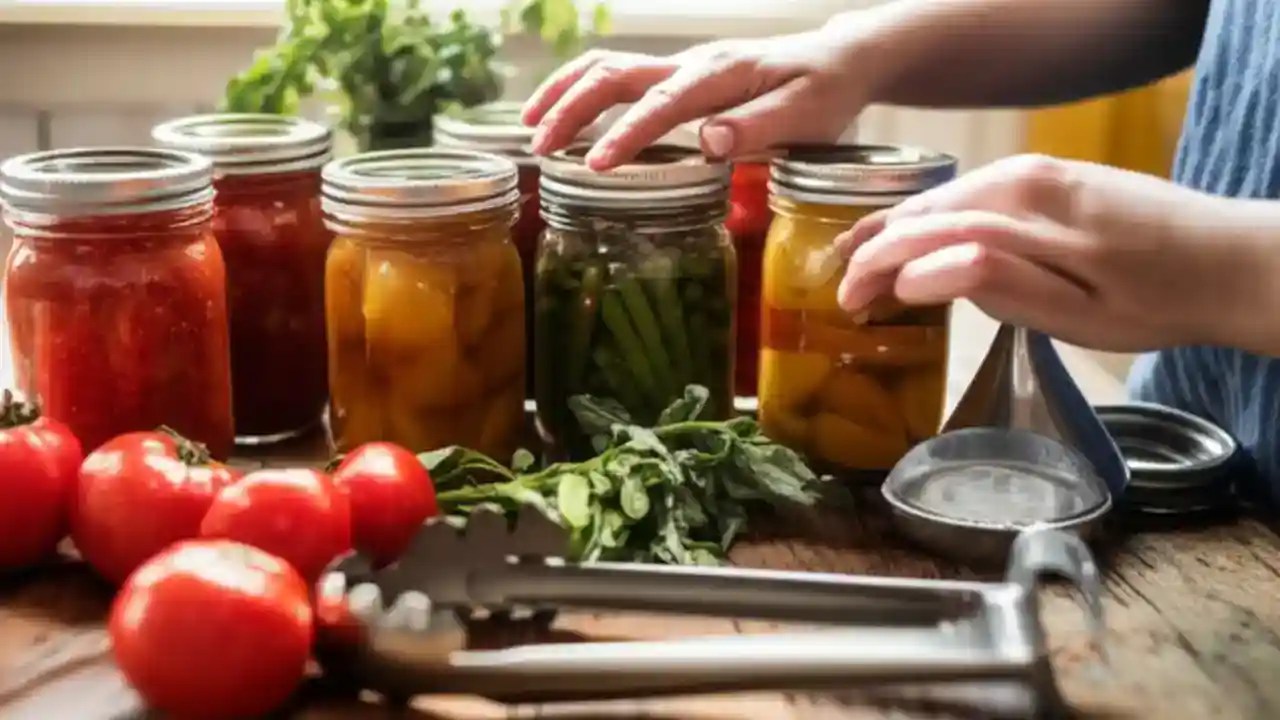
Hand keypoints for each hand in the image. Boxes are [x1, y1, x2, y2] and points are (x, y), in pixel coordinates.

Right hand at [521, 20, 881, 169]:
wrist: (838, 60)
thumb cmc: (825, 93)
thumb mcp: (807, 115)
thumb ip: (758, 126)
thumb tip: (707, 139)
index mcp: (721, 75)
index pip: (663, 103)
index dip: (626, 133)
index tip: (595, 165)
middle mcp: (693, 64)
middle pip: (616, 73)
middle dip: (572, 107)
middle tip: (541, 146)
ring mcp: (683, 67)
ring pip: (610, 66)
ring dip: (566, 92)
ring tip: (530, 125)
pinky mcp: (680, 77)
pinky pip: (621, 75)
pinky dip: (583, 90)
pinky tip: (563, 113)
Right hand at [836, 154, 1274, 353]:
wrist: (1223, 258)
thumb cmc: (1153, 302)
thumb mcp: (1078, 316)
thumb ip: (998, 287)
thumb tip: (919, 273)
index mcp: (1029, 220)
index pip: (926, 237)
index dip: (878, 269)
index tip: (848, 305)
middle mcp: (1023, 180)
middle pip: (925, 209)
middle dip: (872, 246)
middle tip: (838, 288)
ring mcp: (1033, 170)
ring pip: (941, 194)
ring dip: (894, 226)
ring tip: (857, 257)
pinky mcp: (1043, 170)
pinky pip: (965, 187)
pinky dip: (928, 212)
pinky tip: (913, 232)